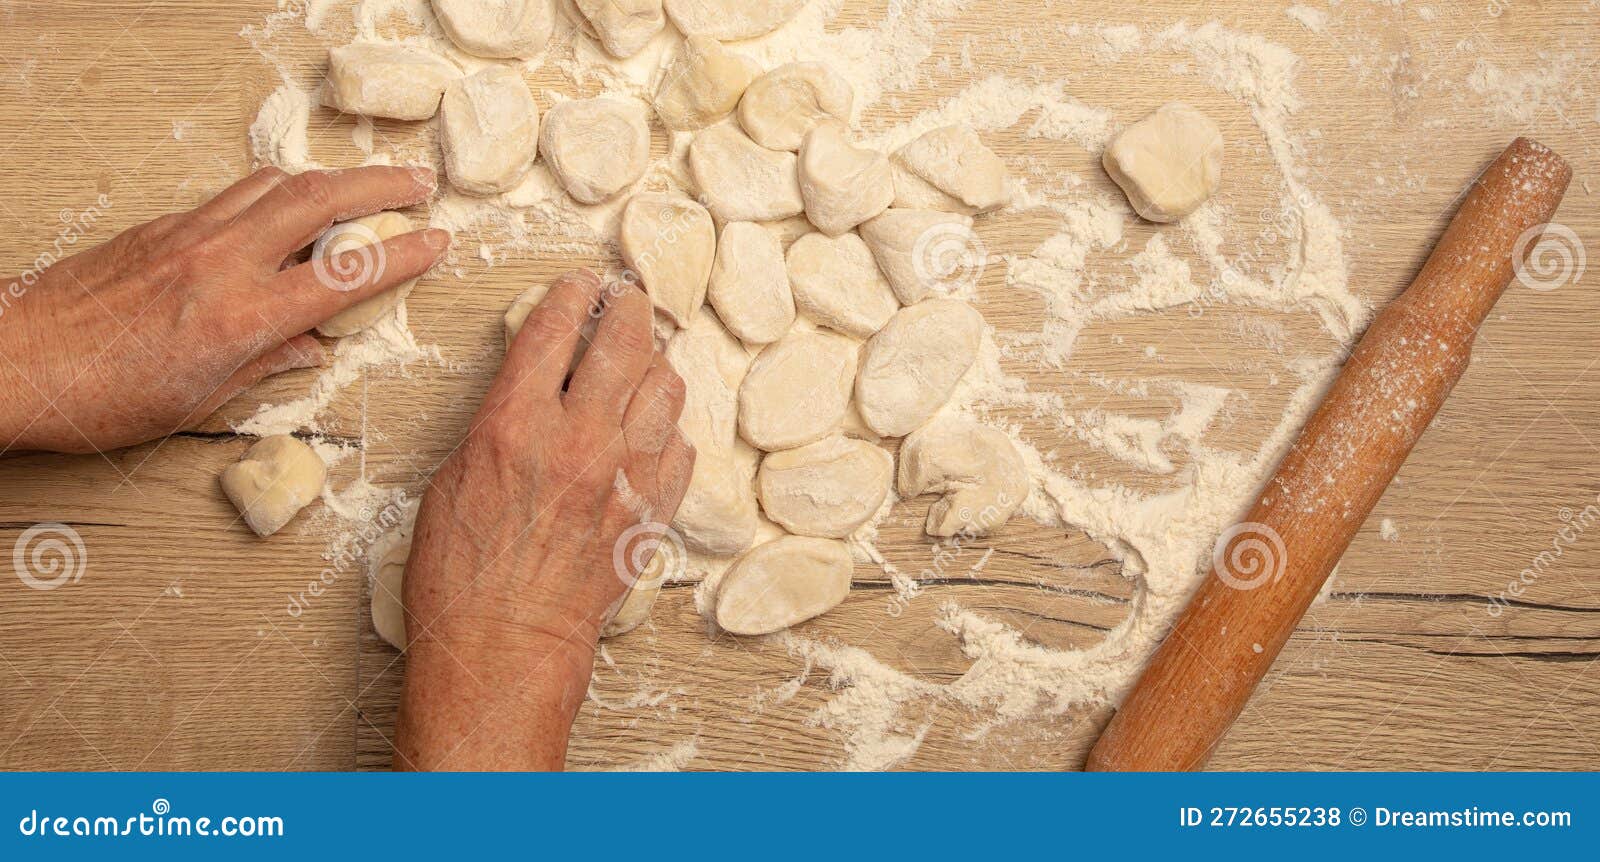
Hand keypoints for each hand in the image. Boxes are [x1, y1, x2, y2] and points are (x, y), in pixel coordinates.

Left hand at [0, 166, 449, 453]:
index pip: (344, 275)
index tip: (437, 242)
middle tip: (418, 182)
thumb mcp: (199, 400)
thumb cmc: (100, 397)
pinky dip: (275, 192)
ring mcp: (188, 235)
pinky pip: (233, 195)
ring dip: (329, 178)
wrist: (15, 360)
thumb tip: (311, 349)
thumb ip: (266, 365)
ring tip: (361, 185)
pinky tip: (285, 207)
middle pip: (320, 199)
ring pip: (275, 183)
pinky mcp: (161, 227)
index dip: (403, 256)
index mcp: (241, 319)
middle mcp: (220, 263)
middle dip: (379, 185)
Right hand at [395, 270, 693, 770]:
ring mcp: (624, 476)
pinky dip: (671, 429)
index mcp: (514, 423)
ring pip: (666, 388)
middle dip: (629, 307)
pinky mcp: (651, 512)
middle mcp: (578, 439)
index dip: (571, 295)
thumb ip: (497, 423)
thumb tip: (528, 390)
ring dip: (656, 364)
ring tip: (647, 359)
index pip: (554, 329)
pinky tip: (656, 429)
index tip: (580, 283)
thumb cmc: (459, 577)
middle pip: (624, 343)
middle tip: (628, 296)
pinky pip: (683, 448)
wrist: (504, 647)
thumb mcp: (453, 480)